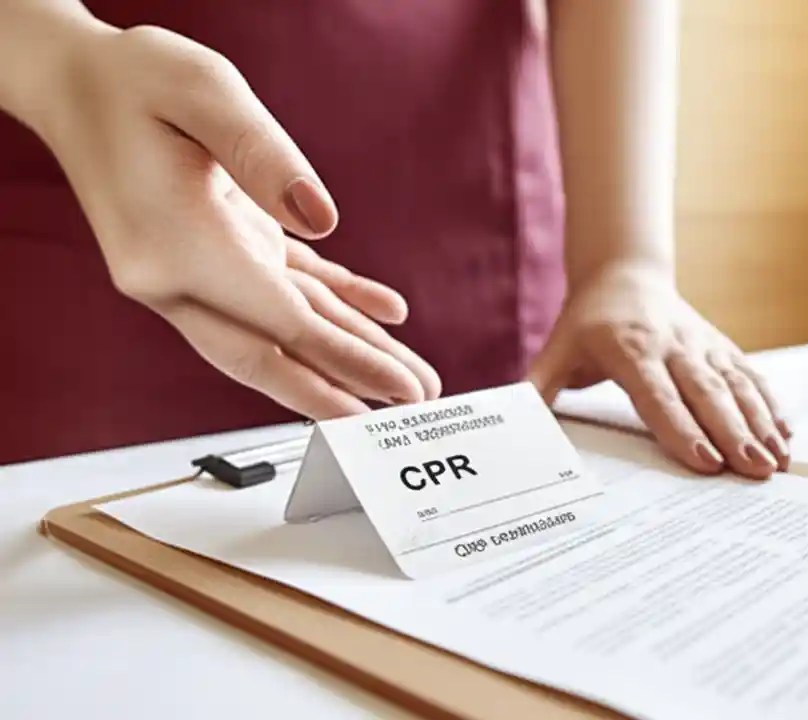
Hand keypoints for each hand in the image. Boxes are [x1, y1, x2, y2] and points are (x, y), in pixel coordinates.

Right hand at [37, 25, 438, 417]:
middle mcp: (178, 277)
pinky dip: (335, 303)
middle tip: (410, 414)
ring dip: (349, 354)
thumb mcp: (204, 92)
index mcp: (175, 248)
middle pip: (274, 351)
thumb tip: (323, 222)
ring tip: (410, 381)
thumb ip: (264, 156)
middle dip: (345, 387)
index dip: (344, 360)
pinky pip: (284, 290)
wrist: (75, 84)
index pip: (278, 323)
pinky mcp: (216, 254)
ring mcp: (195, 272)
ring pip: (284, 327)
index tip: (396, 391)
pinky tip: (383, 314)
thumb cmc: (133, 80)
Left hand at [529, 262, 790, 478]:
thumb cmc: (587, 322)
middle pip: (706, 394)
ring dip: (760, 424)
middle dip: (733, 433)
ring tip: (777, 461)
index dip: (681, 427)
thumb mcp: (556, 350)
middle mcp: (672, 345)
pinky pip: (750, 376)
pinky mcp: (721, 346)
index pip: (658, 394)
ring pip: (736, 386)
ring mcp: (702, 345)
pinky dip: (770, 405)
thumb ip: (537, 388)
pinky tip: (786, 435)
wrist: (624, 272)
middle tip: (754, 471)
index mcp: (630, 349)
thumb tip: (510, 424)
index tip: (704, 460)